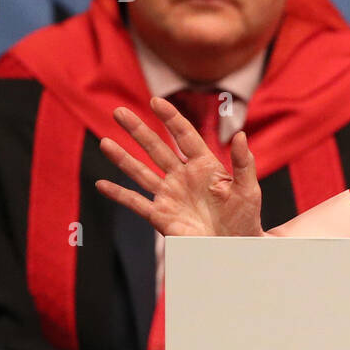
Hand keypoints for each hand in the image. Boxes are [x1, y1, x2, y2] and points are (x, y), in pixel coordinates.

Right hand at [95, 96, 262, 237]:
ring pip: (141, 172)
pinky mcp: (161, 216)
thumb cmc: (246, 218)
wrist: (236, 248)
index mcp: (205, 165)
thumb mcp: (248, 189)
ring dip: (122, 158)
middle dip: (138, 130)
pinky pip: (136, 203)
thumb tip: (240, 134)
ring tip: (105, 141)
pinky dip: (119, 194)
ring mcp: (170, 195)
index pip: (184, 135)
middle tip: (118, 111)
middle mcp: (183, 176)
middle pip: (156, 148)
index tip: (156, 101)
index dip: (170, 118)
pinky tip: (101, 184)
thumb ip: (243, 163)